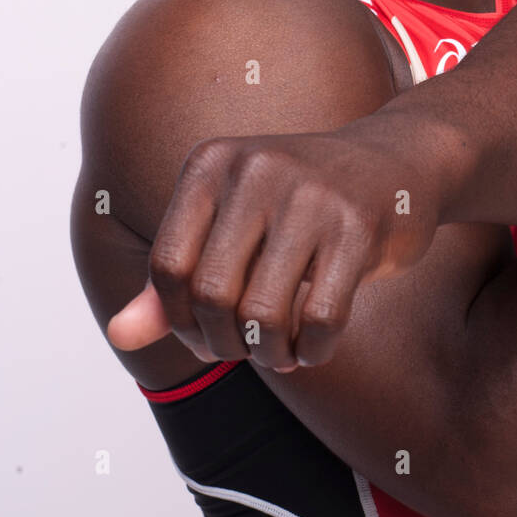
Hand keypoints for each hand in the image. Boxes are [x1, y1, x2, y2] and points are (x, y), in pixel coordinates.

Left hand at [107, 129, 438, 372]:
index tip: (206, 336)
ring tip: (281, 353)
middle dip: (225, 344)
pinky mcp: (360, 226)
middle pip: (212, 295)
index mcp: (214, 161)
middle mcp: (258, 168)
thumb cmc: (301, 203)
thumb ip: (173, 281)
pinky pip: (321, 319)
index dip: (179, 320)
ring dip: (270, 354)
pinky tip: (314, 346)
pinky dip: (313, 351)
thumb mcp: (232, 225)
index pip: (167, 267)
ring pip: (263, 314)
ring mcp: (312, 195)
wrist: (398, 161)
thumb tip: (119, 335)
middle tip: (246, 350)